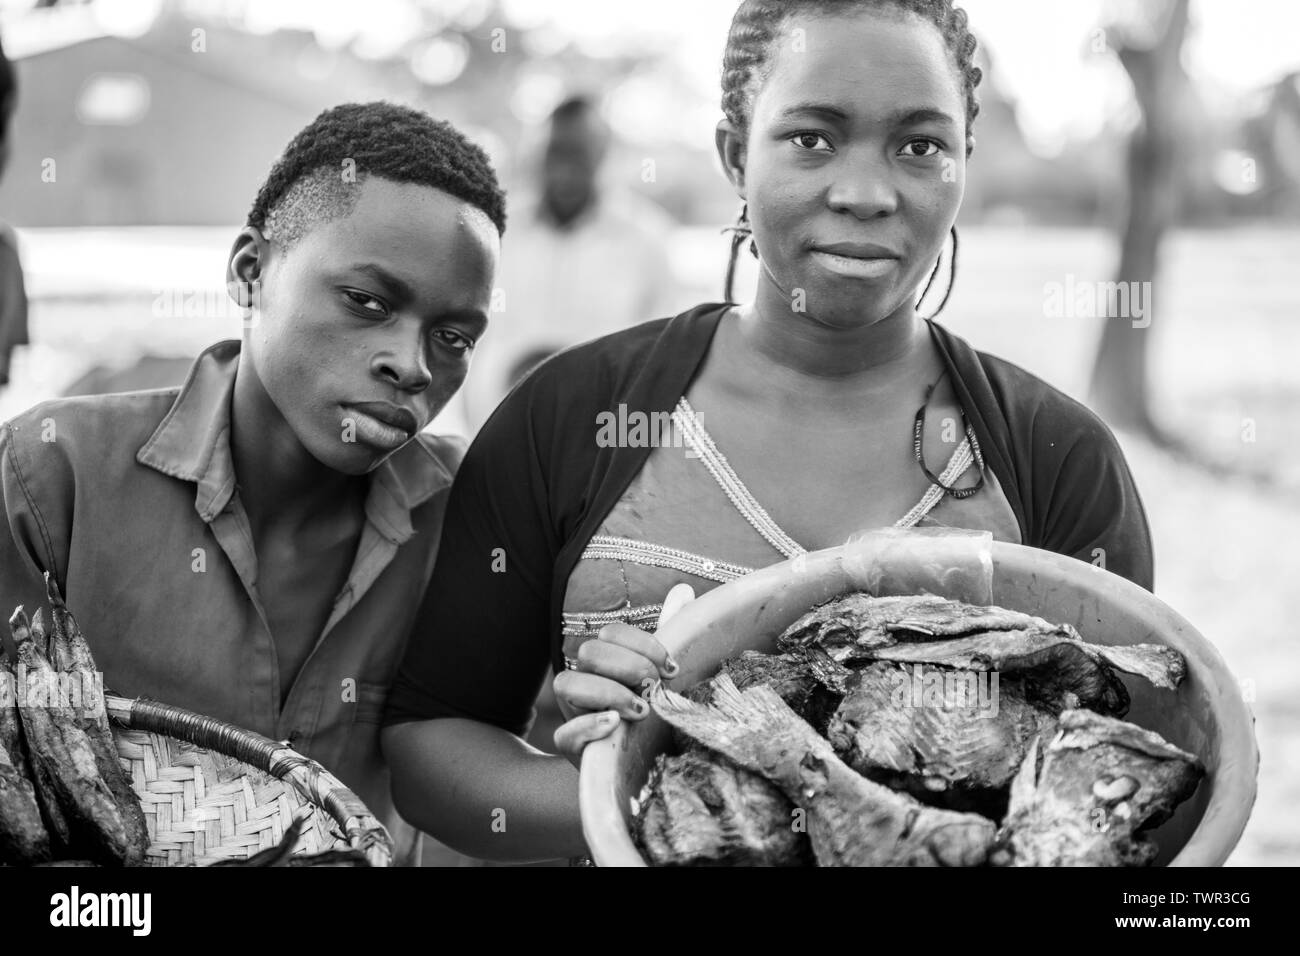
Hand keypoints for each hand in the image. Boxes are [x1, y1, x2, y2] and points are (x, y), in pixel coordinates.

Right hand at [553, 583, 694, 766]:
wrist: (640, 768)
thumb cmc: (651, 715)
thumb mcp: (661, 675)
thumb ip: (669, 634)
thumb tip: (684, 590)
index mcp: (606, 662)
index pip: (611, 633)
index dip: (642, 644)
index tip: (671, 669)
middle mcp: (585, 682)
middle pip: (590, 653)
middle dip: (628, 667)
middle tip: (655, 688)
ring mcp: (574, 713)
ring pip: (567, 683)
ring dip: (609, 692)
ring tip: (641, 710)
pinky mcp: (572, 748)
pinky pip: (564, 734)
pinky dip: (589, 726)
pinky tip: (615, 724)